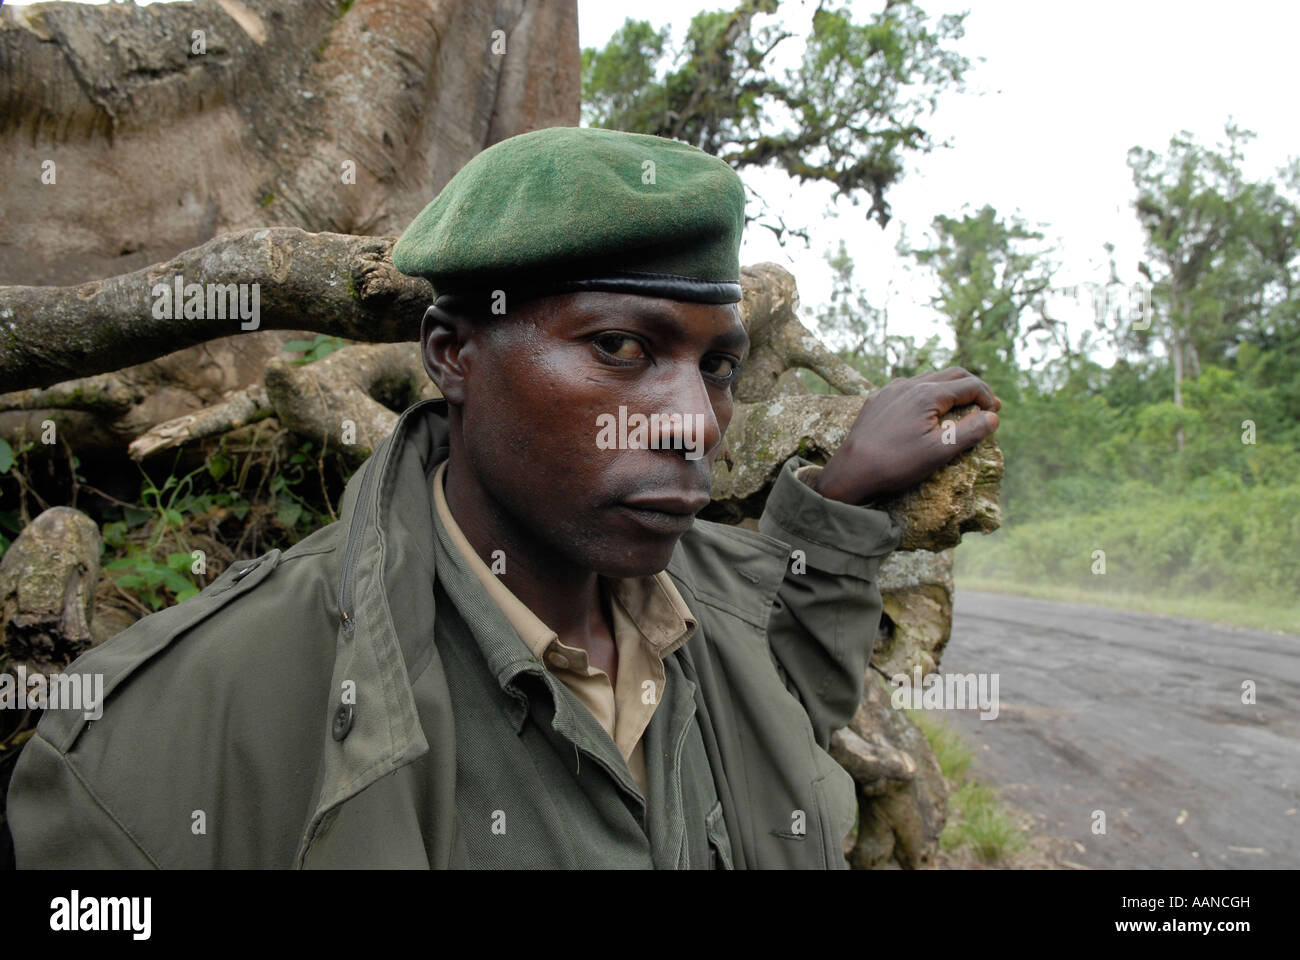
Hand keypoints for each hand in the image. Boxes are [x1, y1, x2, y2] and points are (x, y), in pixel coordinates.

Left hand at [814, 367, 1000, 504]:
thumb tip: (993, 417)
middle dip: (973, 388)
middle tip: (986, 405)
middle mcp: (909, 385)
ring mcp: (890, 390)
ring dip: (950, 389)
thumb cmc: (895, 463)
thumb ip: (970, 432)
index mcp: (927, 394)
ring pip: (929, 379)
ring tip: (960, 407)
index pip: (969, 385)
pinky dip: (927, 393)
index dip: (987, 397)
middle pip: (952, 374)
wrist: (850, 471)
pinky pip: (908, 387)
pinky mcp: (877, 399)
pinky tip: (926, 410)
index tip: (995, 413)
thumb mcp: (939, 452)